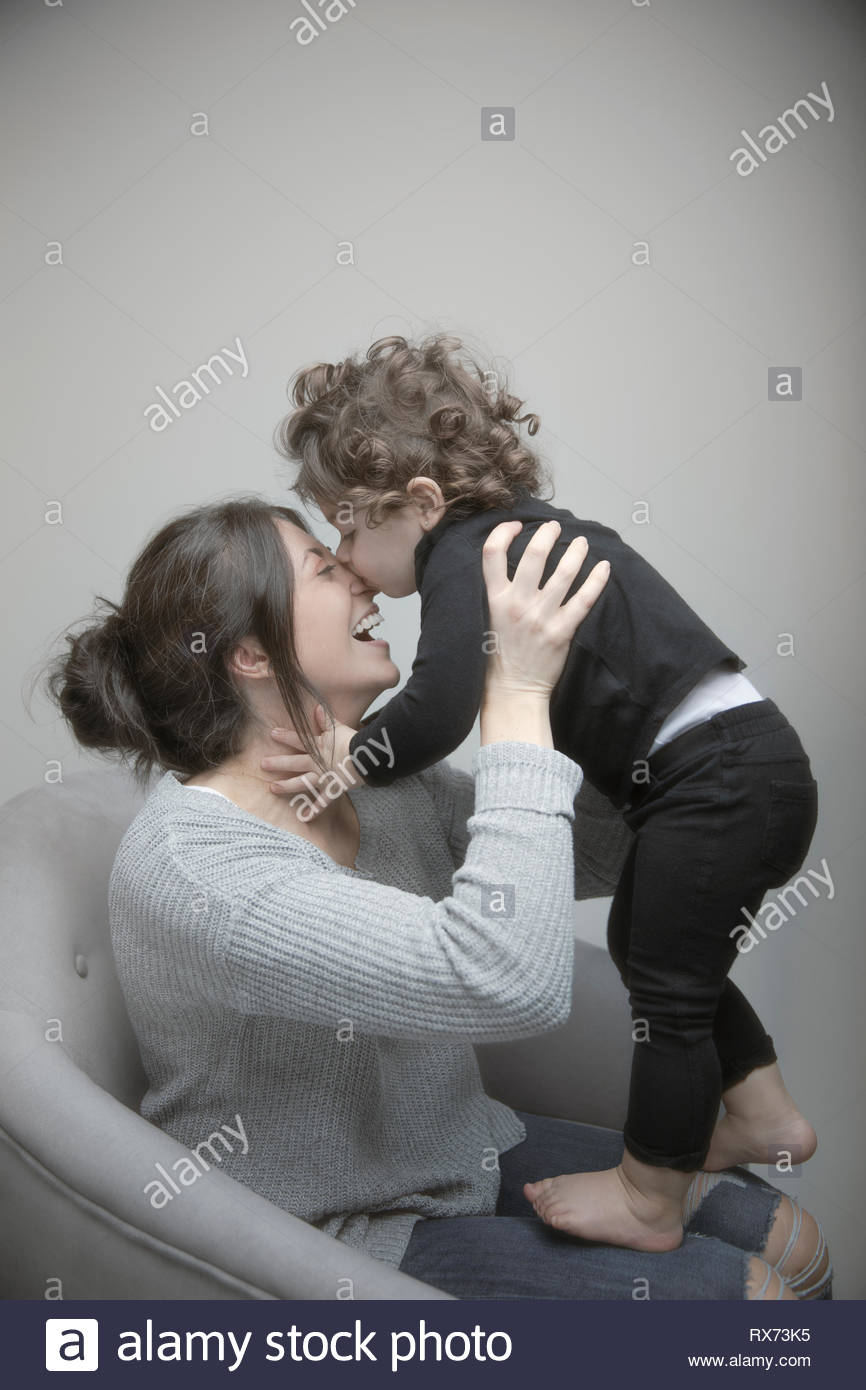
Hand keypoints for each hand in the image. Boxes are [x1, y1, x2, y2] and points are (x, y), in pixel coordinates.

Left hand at [261, 704, 357, 814]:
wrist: (366, 757)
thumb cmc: (355, 741)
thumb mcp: (340, 728)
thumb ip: (327, 720)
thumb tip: (317, 707)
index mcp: (319, 747)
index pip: (298, 740)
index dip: (285, 736)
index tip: (271, 734)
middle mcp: (317, 762)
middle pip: (294, 762)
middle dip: (277, 763)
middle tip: (262, 764)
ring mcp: (323, 777)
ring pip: (301, 782)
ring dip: (286, 786)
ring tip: (272, 788)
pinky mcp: (332, 789)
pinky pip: (322, 802)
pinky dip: (314, 810)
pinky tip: (304, 818)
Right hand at [481, 519, 609, 699]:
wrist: (512, 690)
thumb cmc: (497, 656)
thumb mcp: (485, 619)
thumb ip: (496, 593)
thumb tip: (507, 565)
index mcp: (494, 599)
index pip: (492, 553)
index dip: (503, 531)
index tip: (515, 525)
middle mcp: (517, 604)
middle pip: (535, 554)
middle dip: (548, 533)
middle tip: (555, 527)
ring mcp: (541, 617)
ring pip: (564, 572)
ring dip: (577, 551)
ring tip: (582, 543)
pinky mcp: (562, 631)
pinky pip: (584, 599)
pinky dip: (597, 580)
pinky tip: (604, 568)